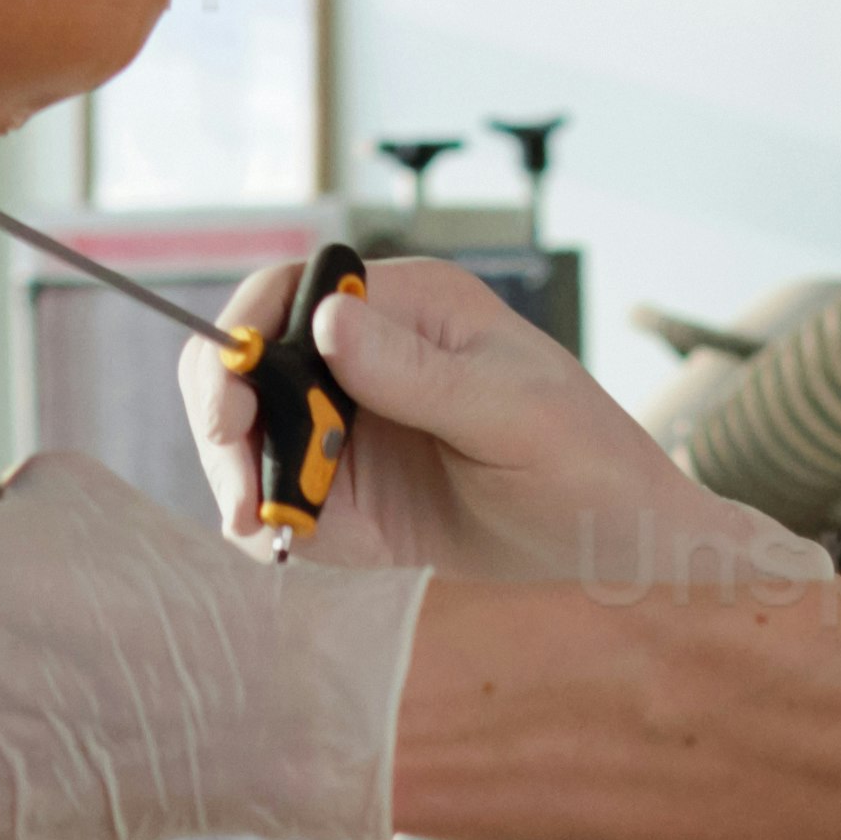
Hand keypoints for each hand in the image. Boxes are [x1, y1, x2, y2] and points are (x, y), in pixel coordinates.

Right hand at [186, 246, 829, 598]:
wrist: (619, 541)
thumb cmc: (590, 458)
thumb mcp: (514, 415)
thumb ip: (418, 373)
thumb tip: (329, 321)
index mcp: (405, 307)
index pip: (289, 294)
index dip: (243, 339)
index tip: (235, 406)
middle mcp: (362, 356)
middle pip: (244, 361)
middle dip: (222, 415)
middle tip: (238, 487)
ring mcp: (348, 424)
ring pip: (245, 431)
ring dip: (235, 477)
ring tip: (260, 529)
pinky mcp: (346, 492)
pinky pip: (277, 499)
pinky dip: (264, 522)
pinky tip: (281, 545)